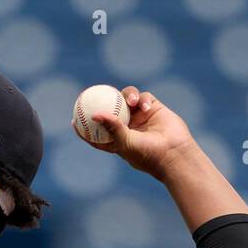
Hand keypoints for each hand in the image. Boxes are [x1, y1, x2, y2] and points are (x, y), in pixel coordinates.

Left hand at [72, 85, 194, 178]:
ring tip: (131, 101)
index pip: (98, 132)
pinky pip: (144, 97)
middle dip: (103, 101)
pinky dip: (143, 99)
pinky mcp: (154, 108)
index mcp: (118, 139)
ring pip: (127, 98)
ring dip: (127, 96)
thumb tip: (93, 114)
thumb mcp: (125, 142)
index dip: (86, 126)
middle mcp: (128, 126)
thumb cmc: (147, 153)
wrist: (173, 152)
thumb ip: (110, 127)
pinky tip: (145, 106)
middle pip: (111, 109)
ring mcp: (140, 116)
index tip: (74, 120)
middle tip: (95, 94)